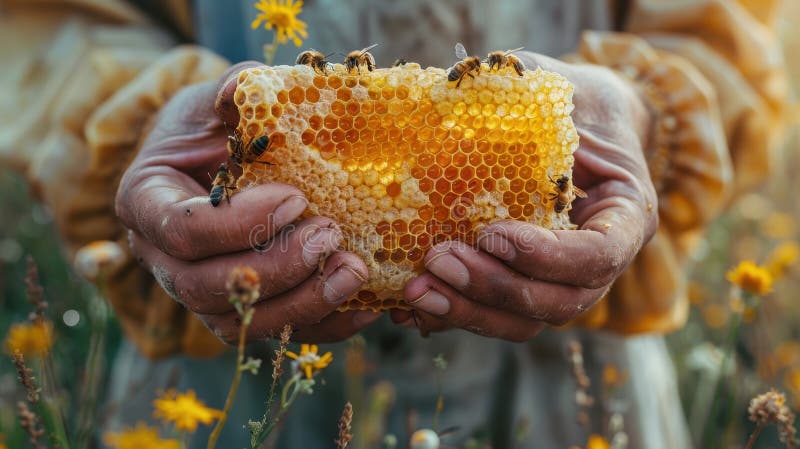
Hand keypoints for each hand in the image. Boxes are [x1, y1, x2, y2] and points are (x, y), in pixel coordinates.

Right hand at [116, 62, 381, 343]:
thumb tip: (242, 90)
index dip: (239, 223)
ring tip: (354, 273)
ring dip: (301, 304)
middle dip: (276, 269)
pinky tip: (364, 307)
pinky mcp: (237, 310)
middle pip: (206, 288)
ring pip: (239, 321)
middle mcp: (162, 259)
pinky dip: (321, 325)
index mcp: (146, 202)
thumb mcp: (213, 103)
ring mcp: (198, 291)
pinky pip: (273, 332)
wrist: (208, 161)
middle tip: (331, 236)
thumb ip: (230, 91)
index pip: (181, 230)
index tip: (296, 197)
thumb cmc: (209, 128)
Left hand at [394, 53, 657, 340]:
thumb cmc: (572, 103)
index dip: (547, 256)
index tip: (494, 234)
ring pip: (526, 321)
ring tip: (417, 290)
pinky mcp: (527, 286)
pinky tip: (410, 307)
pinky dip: (455, 314)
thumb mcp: (557, 88)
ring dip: (469, 310)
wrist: (580, 126)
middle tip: (438, 260)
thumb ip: (521, 93)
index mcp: (624, 214)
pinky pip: (496, 315)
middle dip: (494, 287)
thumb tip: (447, 89)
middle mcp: (601, 260)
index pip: (601, 255)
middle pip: (559, 301)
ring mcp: (565, 280)